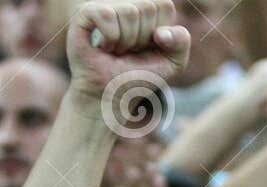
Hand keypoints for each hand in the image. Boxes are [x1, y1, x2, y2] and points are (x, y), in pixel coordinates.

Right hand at [66, 0, 190, 99]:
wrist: (111, 97)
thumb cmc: (138, 78)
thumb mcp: (172, 63)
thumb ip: (182, 41)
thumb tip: (160, 33)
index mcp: (147, 10)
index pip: (164, 5)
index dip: (160, 33)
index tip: (147, 48)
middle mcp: (126, 4)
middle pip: (147, 7)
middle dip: (142, 39)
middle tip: (129, 52)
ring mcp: (105, 7)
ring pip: (128, 11)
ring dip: (125, 42)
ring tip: (116, 52)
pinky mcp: (84, 14)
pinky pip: (106, 14)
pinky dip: (110, 37)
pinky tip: (103, 48)